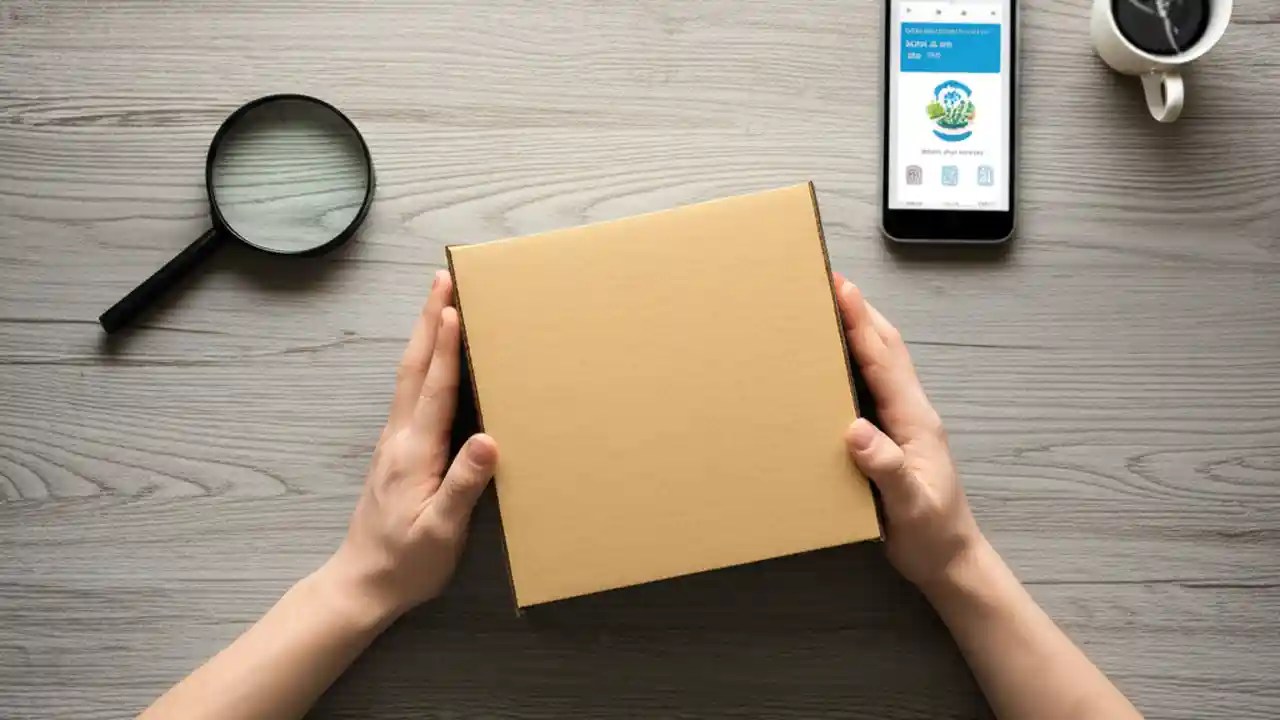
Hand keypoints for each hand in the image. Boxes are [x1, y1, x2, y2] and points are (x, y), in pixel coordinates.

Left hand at [326, 270, 497, 620]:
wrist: (362, 583)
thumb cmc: (407, 561)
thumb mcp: (441, 530)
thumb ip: (463, 484)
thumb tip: (488, 439)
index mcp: (414, 451)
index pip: (433, 389)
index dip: (445, 346)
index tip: (453, 305)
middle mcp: (400, 438)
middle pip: (415, 368)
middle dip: (428, 321)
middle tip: (440, 279)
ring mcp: (395, 443)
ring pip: (410, 377)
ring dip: (424, 336)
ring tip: (438, 304)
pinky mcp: (397, 453)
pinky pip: (411, 394)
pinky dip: (423, 364)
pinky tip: (431, 360)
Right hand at [833, 275, 981, 589]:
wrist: (951, 560)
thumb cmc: (931, 534)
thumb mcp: (909, 505)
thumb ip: (886, 467)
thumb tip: (854, 429)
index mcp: (914, 419)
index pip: (884, 360)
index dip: (861, 322)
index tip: (840, 287)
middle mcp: (911, 412)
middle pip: (887, 348)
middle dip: (860, 312)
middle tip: (828, 281)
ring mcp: (904, 422)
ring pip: (882, 363)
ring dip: (859, 331)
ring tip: (829, 307)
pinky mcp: (893, 436)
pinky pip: (873, 386)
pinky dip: (855, 361)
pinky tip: (835, 362)